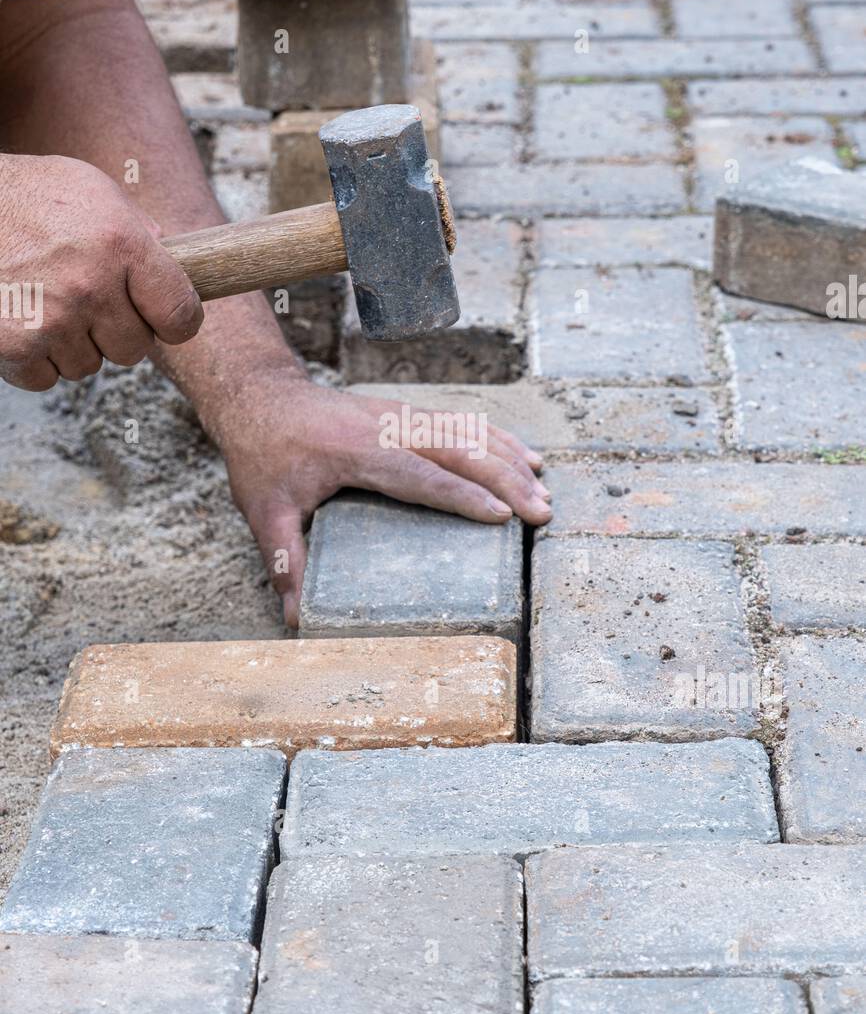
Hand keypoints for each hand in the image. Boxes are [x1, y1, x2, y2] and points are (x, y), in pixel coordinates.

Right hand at [0, 153, 203, 389]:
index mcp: (121, 243)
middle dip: (116, 332)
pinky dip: (36, 360)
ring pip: (89, 367)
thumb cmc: (24, 195)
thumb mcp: (88, 189)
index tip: (163, 319)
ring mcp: (53, 319)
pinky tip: (23, 321)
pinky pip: (47, 379)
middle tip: (88, 303)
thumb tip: (168, 256)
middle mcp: (92, 285)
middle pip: (135, 350)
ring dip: (73, 345)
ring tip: (46, 303)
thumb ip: (133, 226)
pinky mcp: (15, 346)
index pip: (181, 314)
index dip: (176, 322)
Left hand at [220, 373, 551, 627]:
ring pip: (466, 431)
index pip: (418, 474)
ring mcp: (400, 415)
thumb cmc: (263, 455)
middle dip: (504, 478)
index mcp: (356, 451)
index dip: (461, 495)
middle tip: (540, 511)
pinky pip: (460, 422)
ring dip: (509, 457)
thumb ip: (283, 558)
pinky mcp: (406, 412)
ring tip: (545, 487)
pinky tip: (525, 454)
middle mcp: (386, 427)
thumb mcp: (264, 509)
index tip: (500, 514)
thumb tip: (293, 616)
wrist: (261, 397)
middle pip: (457, 449)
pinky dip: (497, 438)